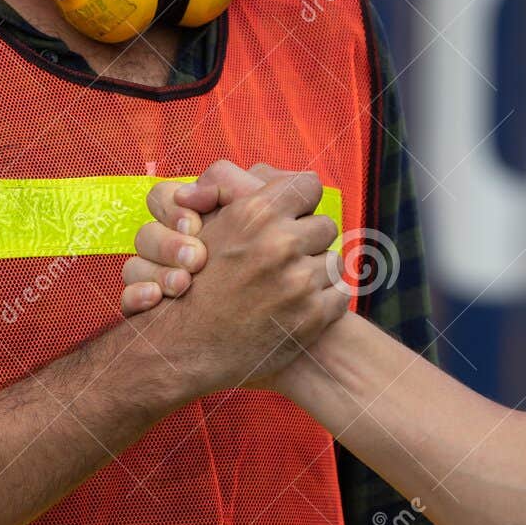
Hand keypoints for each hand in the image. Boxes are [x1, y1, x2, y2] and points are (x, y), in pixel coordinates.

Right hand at [127, 165, 347, 397]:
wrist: (185, 347)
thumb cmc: (195, 284)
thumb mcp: (211, 227)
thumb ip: (244, 197)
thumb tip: (273, 176)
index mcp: (255, 213)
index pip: (309, 186)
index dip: (302, 202)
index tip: (295, 216)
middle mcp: (280, 243)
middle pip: (325, 226)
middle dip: (309, 241)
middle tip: (287, 258)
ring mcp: (299, 282)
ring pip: (334, 261)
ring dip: (316, 272)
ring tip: (288, 285)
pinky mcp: (313, 316)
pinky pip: (340, 294)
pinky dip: (323, 301)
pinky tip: (297, 307)